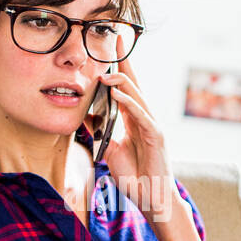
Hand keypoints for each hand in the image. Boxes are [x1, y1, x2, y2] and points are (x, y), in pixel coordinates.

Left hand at [87, 59, 175, 220]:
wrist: (151, 199)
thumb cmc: (134, 176)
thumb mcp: (110, 150)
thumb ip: (100, 132)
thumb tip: (83, 115)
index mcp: (134, 120)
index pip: (126, 88)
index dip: (120, 67)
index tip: (112, 47)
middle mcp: (145, 119)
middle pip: (134, 85)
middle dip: (125, 63)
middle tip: (115, 41)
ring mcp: (152, 127)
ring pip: (137, 97)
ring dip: (122, 83)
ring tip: (105, 72)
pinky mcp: (156, 138)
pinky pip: (141, 116)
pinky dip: (129, 104)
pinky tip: (116, 94)